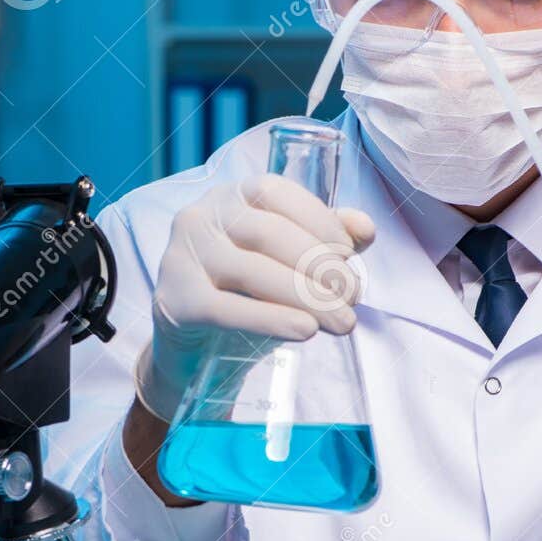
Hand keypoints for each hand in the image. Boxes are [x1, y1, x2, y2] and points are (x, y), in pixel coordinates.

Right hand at [133, 174, 375, 422]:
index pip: (277, 194)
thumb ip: (324, 239)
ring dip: (306, 297)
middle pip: (269, 234)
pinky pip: (227, 309)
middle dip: (320, 266)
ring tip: (341, 321)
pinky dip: (272, 320)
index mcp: (230, 197)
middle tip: (352, 297)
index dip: (320, 222)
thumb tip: (365, 229)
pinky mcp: (176, 301)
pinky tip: (304, 331)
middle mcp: (201, 217)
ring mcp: (182, 258)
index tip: (350, 255)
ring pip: (252, 271)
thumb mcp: (286, 262)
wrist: (193, 346)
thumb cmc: (245, 293)